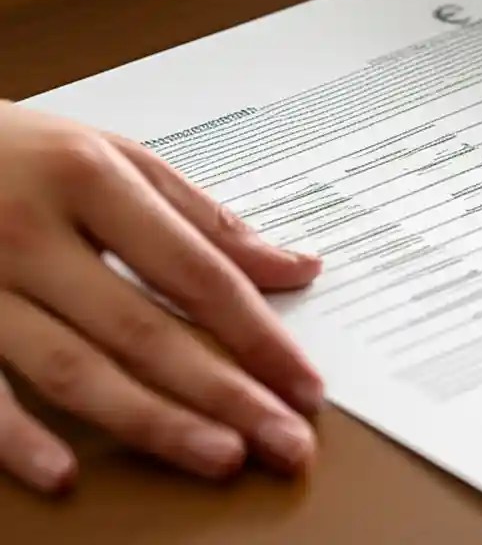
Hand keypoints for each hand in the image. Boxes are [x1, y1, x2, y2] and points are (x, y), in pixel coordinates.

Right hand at [0, 102, 324, 493]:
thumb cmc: (19, 153)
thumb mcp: (111, 159)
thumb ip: (203, 219)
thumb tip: (298, 267)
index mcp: (91, 180)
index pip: (196, 272)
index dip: (258, 335)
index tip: (307, 385)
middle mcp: (32, 232)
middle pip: (144, 329)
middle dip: (225, 393)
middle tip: (287, 443)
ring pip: (71, 369)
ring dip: (151, 422)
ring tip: (219, 456)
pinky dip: (16, 436)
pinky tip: (65, 474)